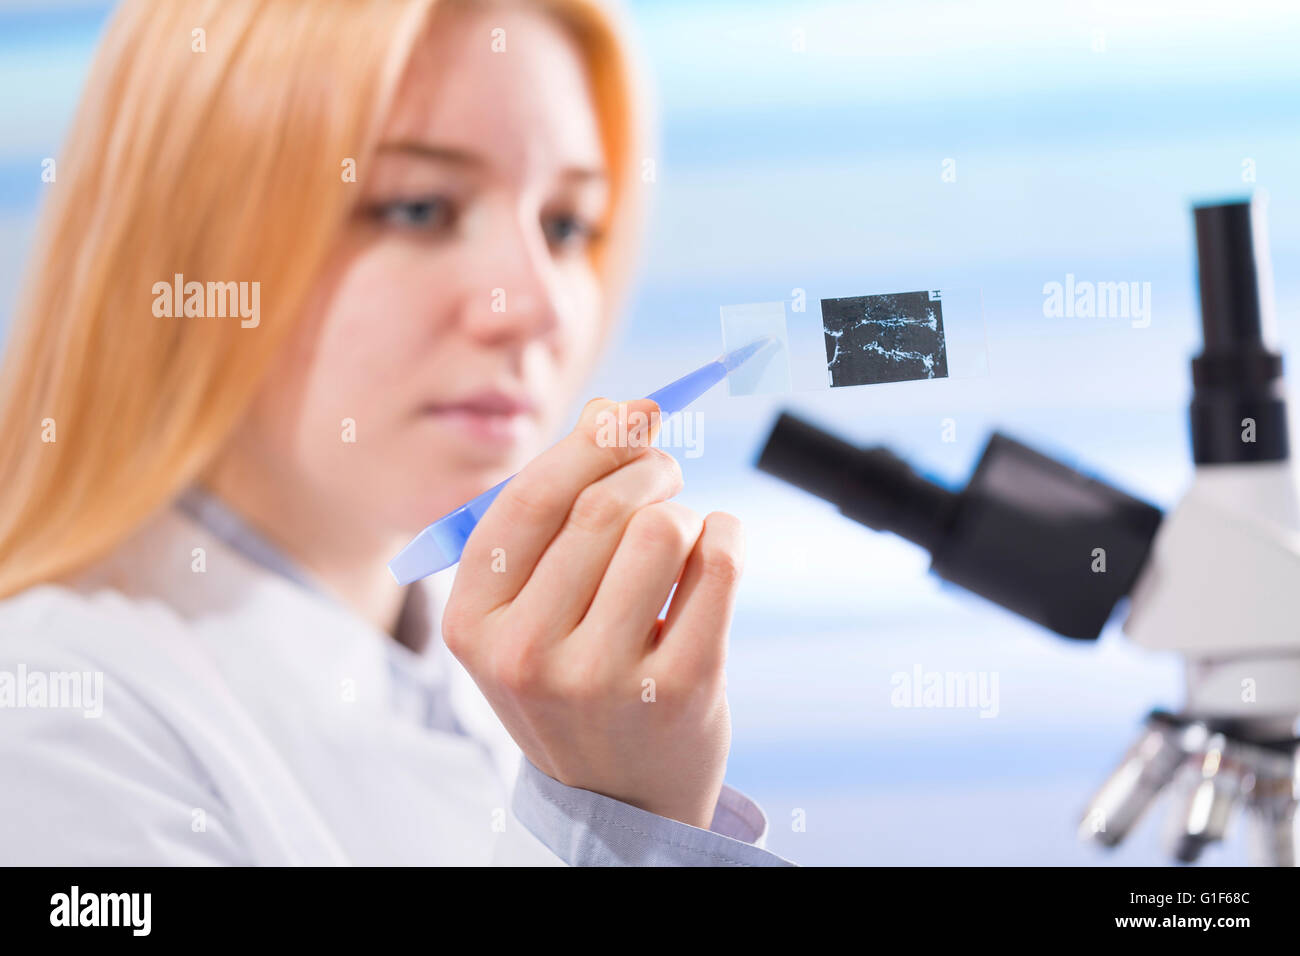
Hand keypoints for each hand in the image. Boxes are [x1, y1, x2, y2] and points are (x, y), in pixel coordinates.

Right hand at [440, 398, 742, 828]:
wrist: (620, 796)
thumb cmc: (572, 674)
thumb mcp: (531, 608)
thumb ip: (556, 511)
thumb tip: (614, 411)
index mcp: (473, 624)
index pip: (530, 500)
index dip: (591, 441)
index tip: (635, 410)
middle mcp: (524, 655)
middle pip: (603, 506)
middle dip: (649, 467)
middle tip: (666, 473)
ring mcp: (600, 679)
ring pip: (663, 528)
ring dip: (686, 509)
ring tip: (683, 535)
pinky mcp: (678, 689)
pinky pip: (719, 564)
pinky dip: (728, 536)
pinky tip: (716, 551)